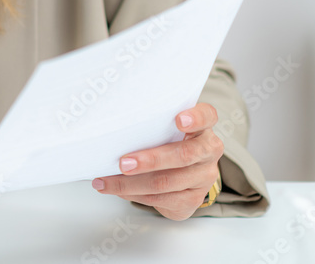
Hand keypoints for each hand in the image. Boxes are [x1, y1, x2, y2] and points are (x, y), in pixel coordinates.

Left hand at [92, 103, 223, 220]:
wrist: (184, 174)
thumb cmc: (168, 142)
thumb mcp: (164, 127)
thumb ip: (151, 123)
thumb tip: (111, 125)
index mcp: (202, 127)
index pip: (207, 116)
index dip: (195, 118)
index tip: (179, 120)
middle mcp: (208, 151)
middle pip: (184, 155)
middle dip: (150, 160)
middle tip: (123, 163)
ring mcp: (203, 177)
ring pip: (166, 182)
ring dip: (130, 183)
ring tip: (106, 181)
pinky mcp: (193, 199)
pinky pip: (160, 199)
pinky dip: (134, 195)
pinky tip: (118, 190)